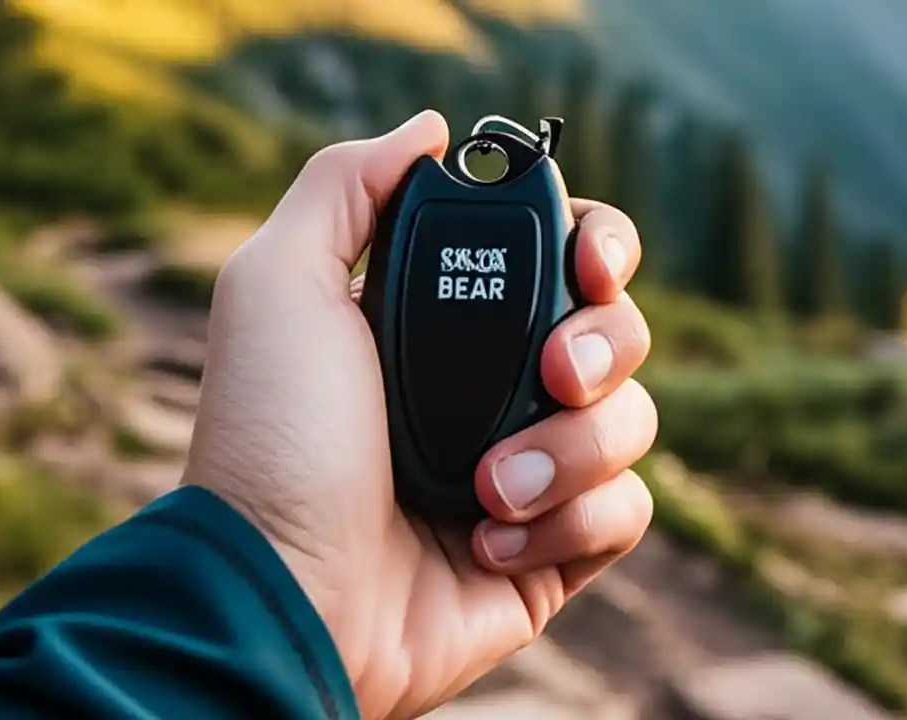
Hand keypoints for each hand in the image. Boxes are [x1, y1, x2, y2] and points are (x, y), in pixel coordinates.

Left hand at [182, 111, 655, 717]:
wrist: (283, 591)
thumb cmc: (273, 440)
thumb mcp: (278, 284)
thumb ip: (347, 187)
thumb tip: (430, 132)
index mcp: (444, 321)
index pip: (564, 256)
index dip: (600, 245)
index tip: (590, 261)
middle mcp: (494, 387)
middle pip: (621, 329)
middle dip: (606, 342)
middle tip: (554, 371)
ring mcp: (529, 471)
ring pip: (633, 421)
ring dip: (570, 448)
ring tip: (485, 487)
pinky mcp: (553, 551)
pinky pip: (626, 512)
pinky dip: (570, 520)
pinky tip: (489, 541)